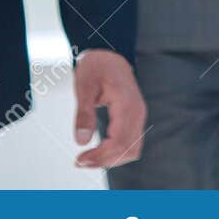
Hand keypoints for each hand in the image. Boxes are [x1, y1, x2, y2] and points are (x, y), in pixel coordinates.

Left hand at [72, 50, 145, 169]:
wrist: (109, 56)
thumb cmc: (96, 68)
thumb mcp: (84, 87)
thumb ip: (84, 114)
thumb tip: (81, 141)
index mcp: (127, 104)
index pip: (119, 141)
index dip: (100, 156)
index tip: (79, 159)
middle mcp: (137, 112)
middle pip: (128, 149)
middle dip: (104, 161)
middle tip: (80, 161)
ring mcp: (138, 115)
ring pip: (132, 149)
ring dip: (111, 159)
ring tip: (88, 159)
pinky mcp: (135, 118)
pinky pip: (131, 142)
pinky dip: (116, 152)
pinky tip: (99, 151)